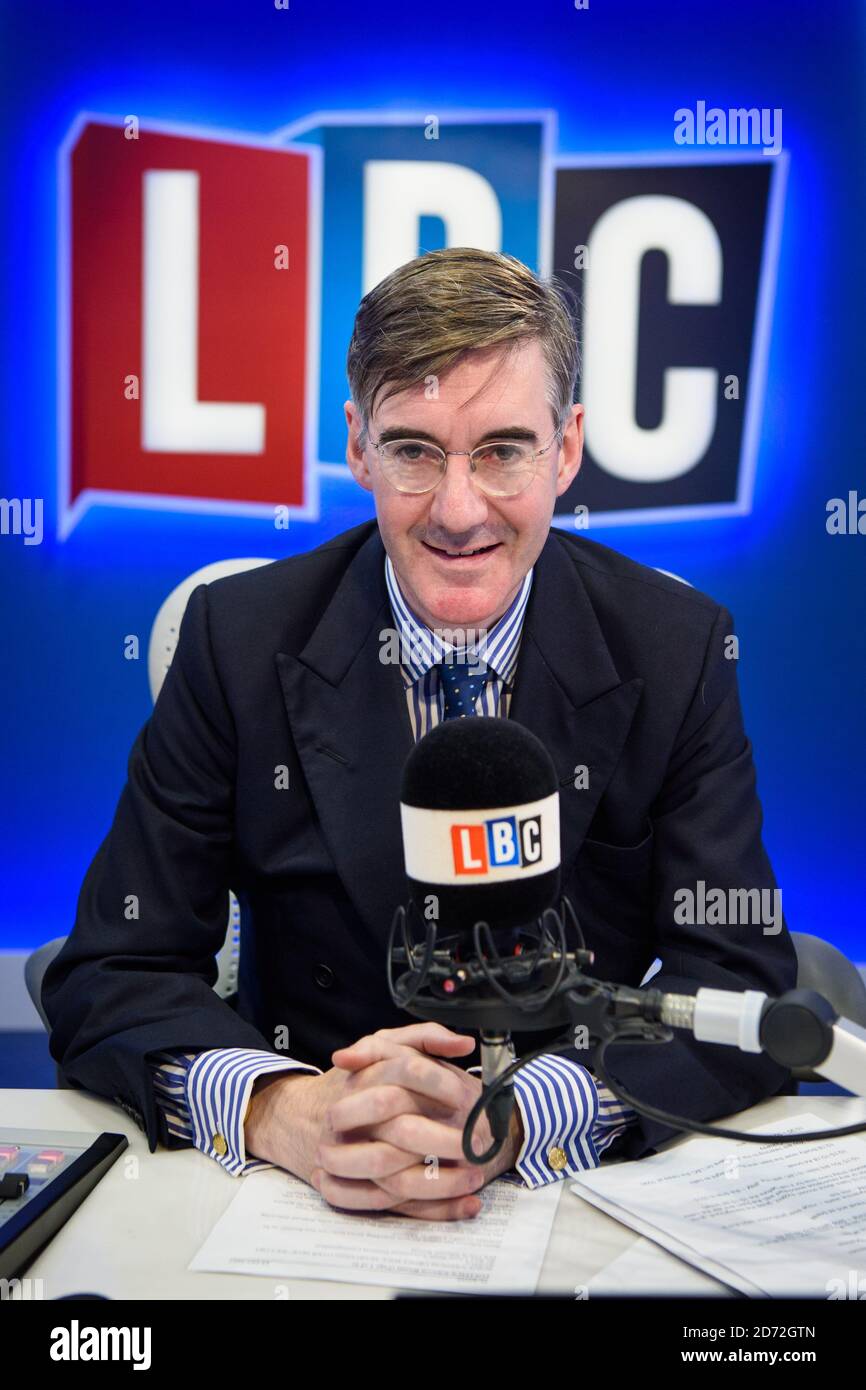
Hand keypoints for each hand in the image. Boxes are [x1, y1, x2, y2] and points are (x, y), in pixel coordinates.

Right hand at [244, 1023, 521, 1220]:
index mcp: (364, 1076)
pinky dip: (429, 1211)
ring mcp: (343, 1156)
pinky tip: (463, 1204)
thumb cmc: (356, 1080)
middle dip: (448, 1140)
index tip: (470, 1096)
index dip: (441, 1083)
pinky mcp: (343, 1187)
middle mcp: (350, 1118)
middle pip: (402, 1132)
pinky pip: (386, 1208)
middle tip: (482, 1142)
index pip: (405, 1071)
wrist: (297, 1117)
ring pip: (395, 1180)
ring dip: (443, 1184)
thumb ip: (425, 1037)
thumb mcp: (385, 1046)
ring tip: (477, 1176)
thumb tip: (464, 1042)